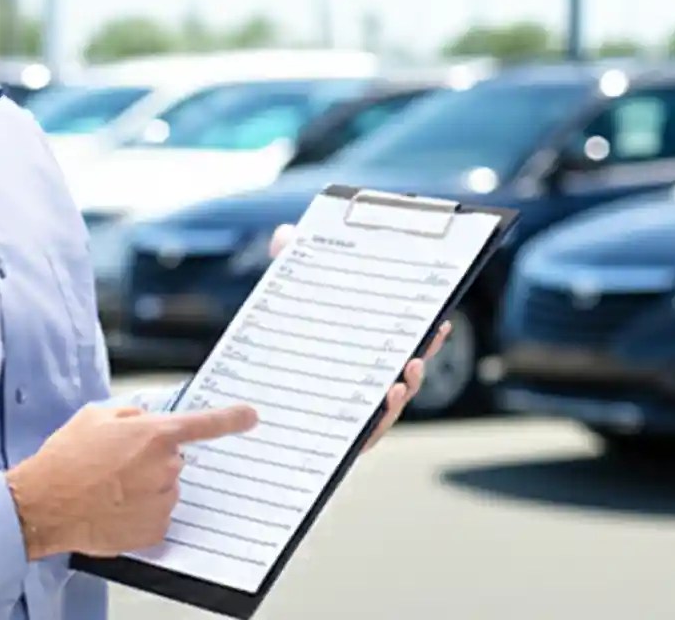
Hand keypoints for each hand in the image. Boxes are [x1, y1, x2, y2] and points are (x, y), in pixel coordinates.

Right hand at [6, 403, 257, 559]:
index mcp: (154, 435)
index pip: (204, 425)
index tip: (250, 417)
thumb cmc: (65, 460)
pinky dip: (139, 513)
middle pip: (173, 460)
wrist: (44, 504)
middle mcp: (164, 468)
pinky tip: (113, 508)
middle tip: (116, 464)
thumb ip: (129, 415)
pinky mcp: (153, 529)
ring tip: (108, 488)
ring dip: (145, 488)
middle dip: (151, 460)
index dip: (231, 419)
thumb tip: (142, 421)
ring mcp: (161, 501)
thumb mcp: (94, 417)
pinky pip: (156, 516)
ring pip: (165, 489)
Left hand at [269, 224, 450, 453]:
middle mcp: (359, 390)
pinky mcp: (334, 442)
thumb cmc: (267, 351)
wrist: (235, 406)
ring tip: (409, 367)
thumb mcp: (277, 306)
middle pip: (402, 375)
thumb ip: (285, 268)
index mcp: (354, 359)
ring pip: (390, 406)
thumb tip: (286, 233)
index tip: (439, 318)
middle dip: (424, 354)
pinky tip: (385, 396)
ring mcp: (349, 417)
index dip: (423, 336)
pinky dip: (380, 418)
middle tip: (433, 333)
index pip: (397, 346)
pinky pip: (364, 435)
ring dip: (407, 387)